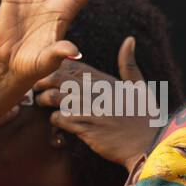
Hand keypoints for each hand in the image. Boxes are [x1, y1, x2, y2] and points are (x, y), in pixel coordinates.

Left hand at [35, 36, 156, 169]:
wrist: (147, 145)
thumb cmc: (144, 118)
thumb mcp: (139, 87)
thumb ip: (129, 65)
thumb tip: (129, 39)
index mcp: (106, 80)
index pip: (73, 65)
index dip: (58, 67)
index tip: (52, 74)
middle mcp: (96, 92)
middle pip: (59, 78)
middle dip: (44, 81)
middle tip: (38, 88)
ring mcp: (90, 109)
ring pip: (55, 97)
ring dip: (45, 100)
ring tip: (42, 103)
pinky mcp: (85, 127)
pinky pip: (59, 118)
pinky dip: (53, 120)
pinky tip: (56, 123)